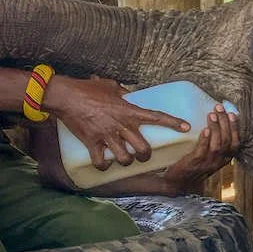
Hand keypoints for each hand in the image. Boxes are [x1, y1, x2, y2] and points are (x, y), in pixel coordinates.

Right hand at [43, 74, 190, 169]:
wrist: (66, 96)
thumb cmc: (88, 89)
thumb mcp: (110, 86)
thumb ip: (122, 91)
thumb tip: (127, 93)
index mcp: (129, 111)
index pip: (156, 117)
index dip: (173, 122)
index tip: (186, 127)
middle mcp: (121, 125)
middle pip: (143, 148)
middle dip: (146, 155)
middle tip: (143, 155)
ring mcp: (107, 136)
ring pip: (125, 159)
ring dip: (127, 162)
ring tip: (124, 160)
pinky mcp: (92, 143)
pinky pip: (101, 162)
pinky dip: (104, 166)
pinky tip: (105, 164)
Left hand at [160, 105, 240, 194]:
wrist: (176, 182)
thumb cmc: (192, 166)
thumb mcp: (208, 156)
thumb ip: (214, 143)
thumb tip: (216, 120)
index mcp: (223, 159)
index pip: (235, 142)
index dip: (235, 128)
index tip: (232, 113)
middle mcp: (218, 162)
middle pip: (227, 141)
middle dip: (224, 122)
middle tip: (219, 108)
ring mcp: (207, 164)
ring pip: (217, 145)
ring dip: (216, 128)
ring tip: (212, 115)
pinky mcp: (194, 164)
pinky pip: (202, 151)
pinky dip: (205, 140)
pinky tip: (205, 130)